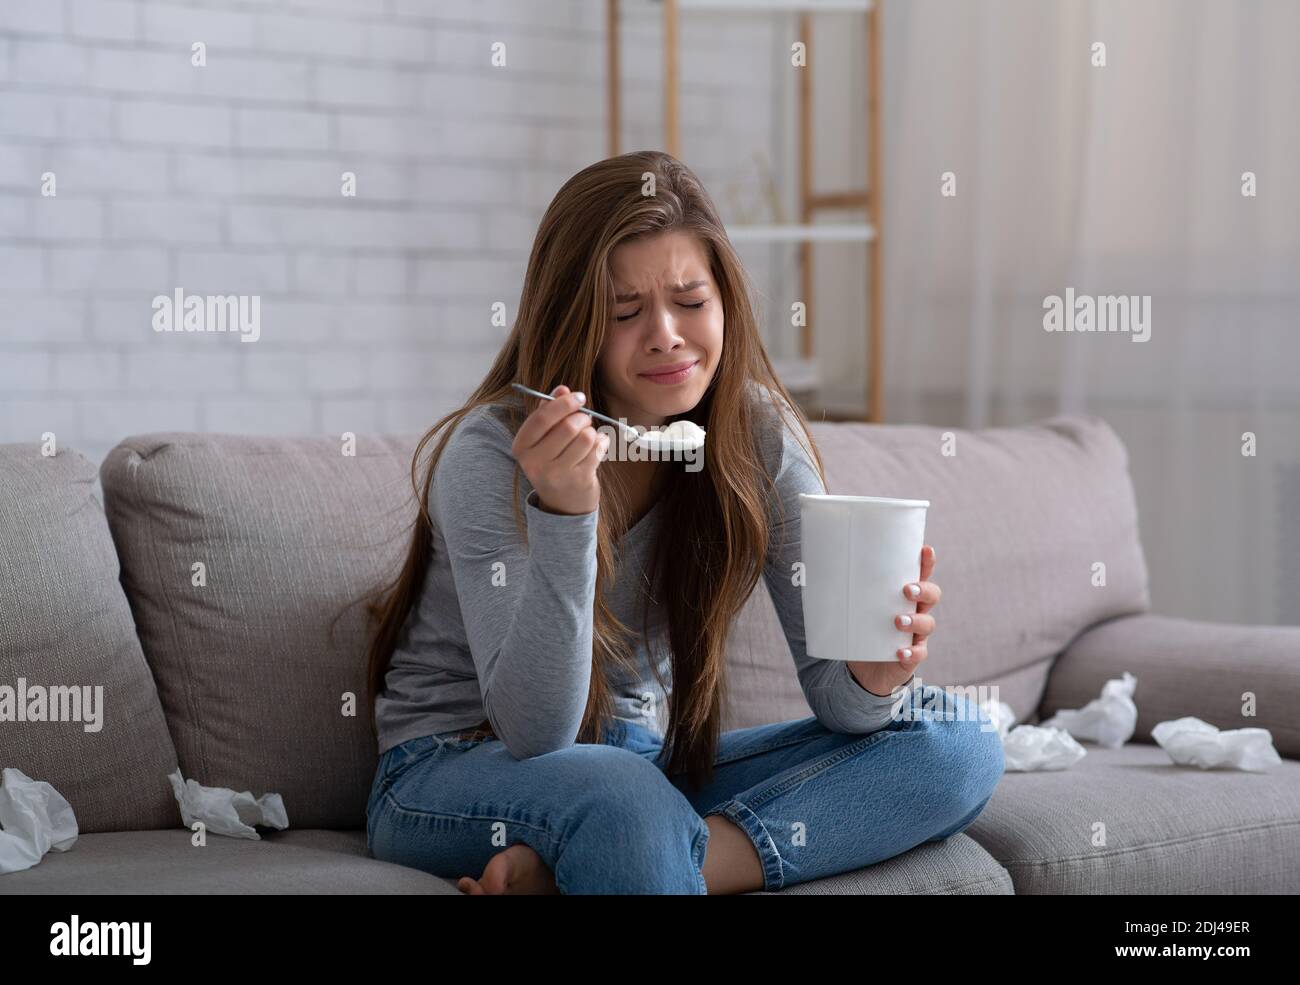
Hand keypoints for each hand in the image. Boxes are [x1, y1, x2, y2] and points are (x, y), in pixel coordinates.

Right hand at [511, 385, 609, 515]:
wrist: (563, 504)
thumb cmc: (553, 461)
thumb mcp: (544, 438)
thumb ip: (549, 411)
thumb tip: (562, 389)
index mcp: (521, 447)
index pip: (542, 418)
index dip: (564, 403)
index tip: (579, 397)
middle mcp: (535, 463)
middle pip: (567, 427)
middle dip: (582, 418)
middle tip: (585, 420)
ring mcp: (557, 474)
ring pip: (585, 438)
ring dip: (592, 432)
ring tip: (588, 436)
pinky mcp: (579, 481)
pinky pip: (597, 450)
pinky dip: (602, 443)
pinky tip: (597, 446)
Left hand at [848, 544, 941, 696]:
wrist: (864, 670)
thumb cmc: (860, 630)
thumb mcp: (852, 608)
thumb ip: (838, 591)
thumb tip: (805, 569)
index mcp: (904, 595)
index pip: (921, 574)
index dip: (926, 562)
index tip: (925, 550)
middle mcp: (915, 611)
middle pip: (932, 595)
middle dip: (923, 590)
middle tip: (906, 589)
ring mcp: (916, 635)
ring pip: (928, 623)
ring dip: (916, 620)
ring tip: (898, 620)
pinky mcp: (912, 656)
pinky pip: (919, 654)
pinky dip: (912, 652)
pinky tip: (900, 652)